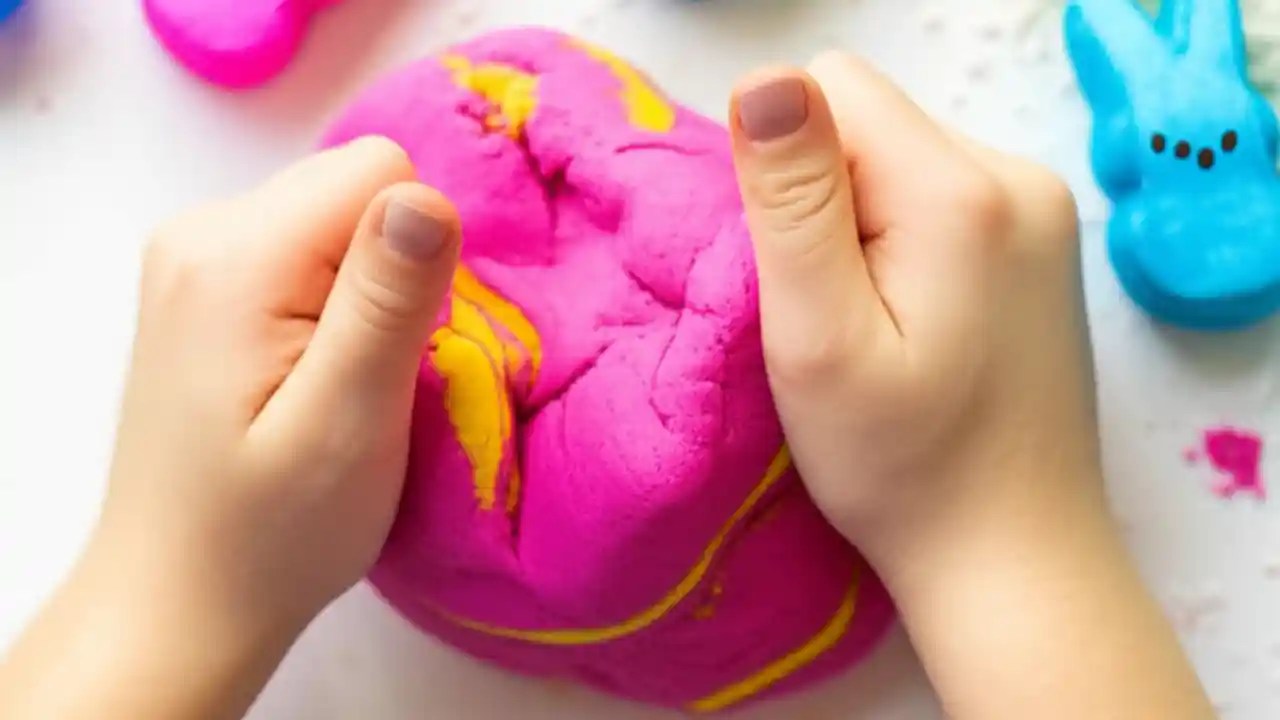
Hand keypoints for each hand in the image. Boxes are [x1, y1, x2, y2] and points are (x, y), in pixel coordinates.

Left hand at [99, 137, 459, 630]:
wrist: (179, 603)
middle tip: (364, 380)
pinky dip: (334, 310)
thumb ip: (388, 303)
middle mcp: (201, 232)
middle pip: (357, 191)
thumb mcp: (348, 424)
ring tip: (336, 390)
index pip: (382, 174)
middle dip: (390, 278)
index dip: (418, 260)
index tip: (394, 348)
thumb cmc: (270, 533)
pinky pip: (310, 254)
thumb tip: (429, 196)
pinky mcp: (207, 288)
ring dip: (366, 298)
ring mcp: (196, 258)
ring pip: (340, 222)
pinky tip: (310, 382)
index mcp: (233, 255)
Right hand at [728, 54, 1210, 719]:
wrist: (1014, 554)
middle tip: (830, 307)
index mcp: (961, 191)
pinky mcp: (1040, 241)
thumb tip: (766, 78)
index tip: (795, 272)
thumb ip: (794, 203)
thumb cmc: (904, 468)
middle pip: (867, 118)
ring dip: (859, 219)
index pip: (828, 88)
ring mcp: (1040, 208)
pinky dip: (899, 237)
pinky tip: (910, 319)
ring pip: (898, 155)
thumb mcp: (821, 341)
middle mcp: (1018, 175)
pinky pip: (936, 192)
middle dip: (821, 195)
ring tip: (872, 322)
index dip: (780, 170)